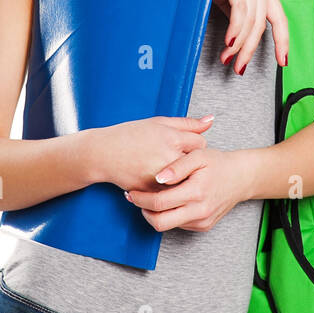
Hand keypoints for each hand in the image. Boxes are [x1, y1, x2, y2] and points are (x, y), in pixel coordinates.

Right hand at [91, 114, 214, 192]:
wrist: (102, 154)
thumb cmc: (129, 135)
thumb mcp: (158, 122)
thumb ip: (187, 123)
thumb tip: (210, 121)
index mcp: (171, 137)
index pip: (200, 143)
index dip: (194, 145)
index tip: (185, 147)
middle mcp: (168, 157)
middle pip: (195, 163)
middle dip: (190, 162)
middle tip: (177, 158)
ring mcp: (160, 176)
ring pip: (184, 179)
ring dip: (181, 176)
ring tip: (168, 168)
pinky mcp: (152, 191)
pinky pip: (170, 192)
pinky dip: (168, 187)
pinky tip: (160, 179)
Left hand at [125, 147, 251, 232]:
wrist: (241, 178)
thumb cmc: (218, 163)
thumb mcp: (198, 155)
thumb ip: (177, 166)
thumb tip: (158, 178)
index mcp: (196, 192)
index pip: (159, 203)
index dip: (141, 198)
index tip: (132, 192)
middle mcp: (199, 211)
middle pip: (159, 222)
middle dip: (143, 211)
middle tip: (136, 198)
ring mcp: (202, 221)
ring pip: (167, 226)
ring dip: (155, 213)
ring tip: (152, 196)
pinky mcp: (203, 226)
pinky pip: (178, 225)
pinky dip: (169, 215)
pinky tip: (169, 201)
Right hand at [178, 0, 288, 73]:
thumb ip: (238, 14)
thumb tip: (241, 41)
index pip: (280, 19)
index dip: (283, 41)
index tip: (282, 62)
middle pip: (262, 25)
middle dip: (250, 50)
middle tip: (238, 68)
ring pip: (251, 21)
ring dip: (239, 45)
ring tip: (227, 59)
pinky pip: (240, 11)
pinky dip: (236, 30)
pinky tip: (229, 43)